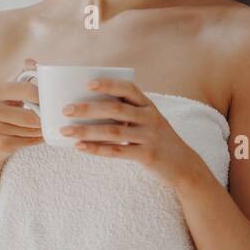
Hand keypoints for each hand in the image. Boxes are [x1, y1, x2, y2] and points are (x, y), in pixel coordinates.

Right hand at [0, 57, 44, 158]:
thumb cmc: (1, 109)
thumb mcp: (8, 90)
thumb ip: (22, 74)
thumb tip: (33, 63)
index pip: (27, 89)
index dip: (43, 95)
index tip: (51, 98)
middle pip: (30, 116)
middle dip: (44, 117)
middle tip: (52, 115)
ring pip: (31, 130)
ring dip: (43, 128)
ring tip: (47, 124)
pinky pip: (28, 141)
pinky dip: (38, 138)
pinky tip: (40, 134)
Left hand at [58, 75, 201, 184]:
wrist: (184, 165)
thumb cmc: (156, 139)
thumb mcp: (147, 121)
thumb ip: (126, 113)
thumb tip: (86, 108)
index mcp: (148, 105)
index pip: (128, 89)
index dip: (108, 84)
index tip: (88, 84)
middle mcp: (150, 117)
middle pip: (115, 109)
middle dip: (88, 108)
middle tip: (66, 110)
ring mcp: (150, 137)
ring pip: (113, 131)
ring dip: (86, 131)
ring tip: (65, 131)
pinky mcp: (148, 155)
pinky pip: (117, 151)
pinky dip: (97, 149)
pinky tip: (80, 147)